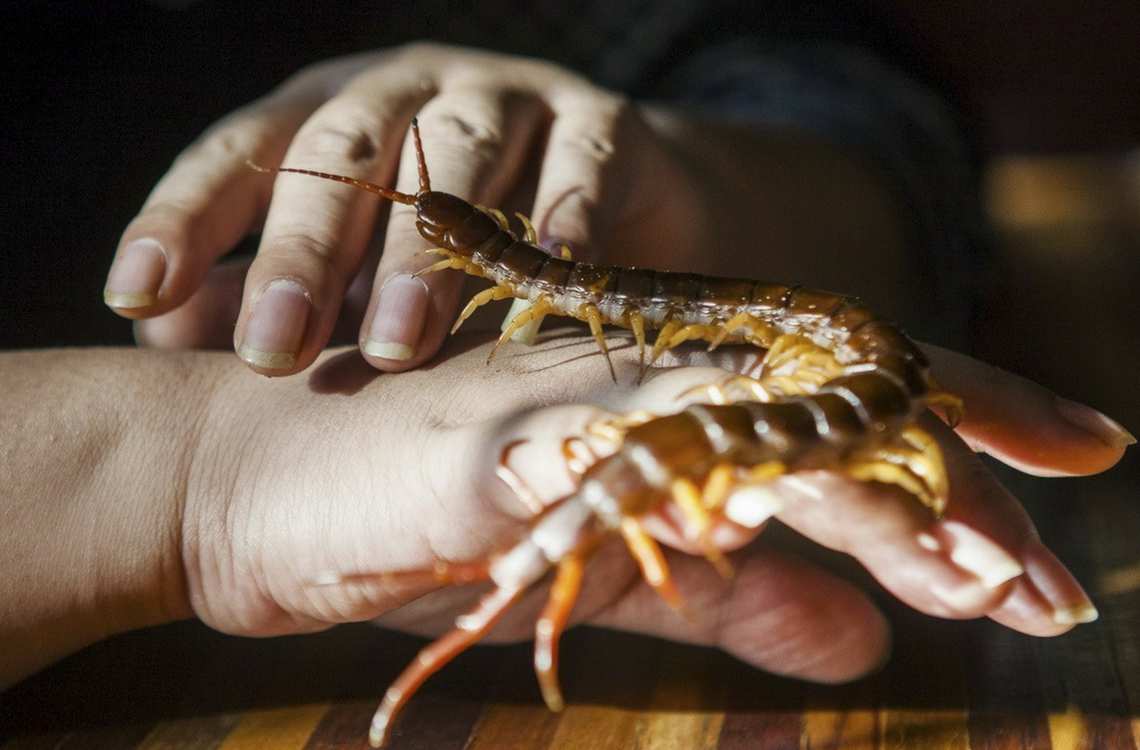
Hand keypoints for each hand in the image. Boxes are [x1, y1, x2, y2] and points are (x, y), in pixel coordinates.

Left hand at [104, 42, 708, 375]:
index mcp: (330, 116)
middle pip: (342, 152)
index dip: (186, 218)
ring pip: (456, 154)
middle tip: (275, 350)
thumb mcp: (353, 269)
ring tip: (397, 343)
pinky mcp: (602, 123)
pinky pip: (582, 162)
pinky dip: (567, 213)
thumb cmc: (460, 249)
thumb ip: (259, 290)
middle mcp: (409, 91)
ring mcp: (509, 98)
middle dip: (304, 253)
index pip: (243, 153)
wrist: (615, 205)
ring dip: (424, 251)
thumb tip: (160, 327)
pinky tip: (551, 271)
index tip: (138, 293)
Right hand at [183, 334, 1128, 682]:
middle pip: (837, 409)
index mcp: (663, 399)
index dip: (971, 419)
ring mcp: (577, 401)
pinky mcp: (506, 447)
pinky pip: (654, 479)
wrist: (246, 485)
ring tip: (999, 584)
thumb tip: (861, 644)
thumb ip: (728, 594)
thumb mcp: (600, 568)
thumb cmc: (413, 518)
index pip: (845, 396)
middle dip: (962, 493)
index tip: (1086, 451)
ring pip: (772, 437)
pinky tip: (839, 572)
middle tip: (1056, 585)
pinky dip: (747, 525)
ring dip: (891, 515)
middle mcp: (636, 378)